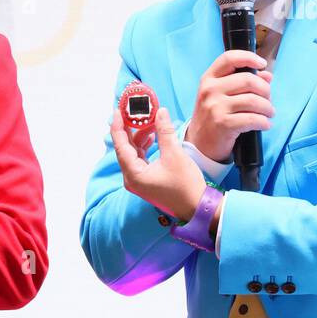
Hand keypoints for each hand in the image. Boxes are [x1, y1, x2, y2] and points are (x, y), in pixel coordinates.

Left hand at [111, 105, 207, 222]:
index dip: (118, 126)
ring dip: (140, 137)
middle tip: (136, 112)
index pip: (120, 145)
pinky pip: (140, 159)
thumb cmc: (186, 185)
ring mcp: (138, 180)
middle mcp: (131, 178)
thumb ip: (164, 131)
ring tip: (150, 122)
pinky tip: (153, 136)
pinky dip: (145, 146)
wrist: (198, 207)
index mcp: (133, 174)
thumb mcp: (174, 154)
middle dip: (131, 129)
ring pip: (133, 153)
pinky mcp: (146, 180)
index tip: (118, 110)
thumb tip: (160, 112)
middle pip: (125, 148)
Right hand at [183, 49, 273, 161]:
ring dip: (267, 108)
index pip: (229, 58)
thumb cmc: (213, 116)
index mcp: (209, 79)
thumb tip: (267, 76)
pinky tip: (264, 124)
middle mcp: (210, 90)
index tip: (262, 64)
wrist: (199, 144)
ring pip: (254, 100)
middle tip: (268, 100)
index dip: (249, 57)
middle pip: (248, 80)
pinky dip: (264, 122)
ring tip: (268, 114)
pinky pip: (253, 119)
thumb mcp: (220, 95)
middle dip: (265, 90)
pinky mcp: (223, 123)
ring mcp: (215, 107)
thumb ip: (242, 82)